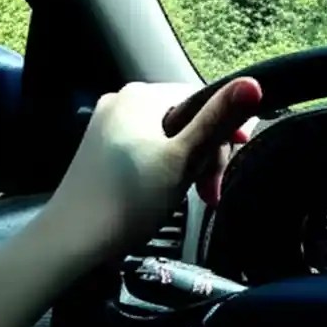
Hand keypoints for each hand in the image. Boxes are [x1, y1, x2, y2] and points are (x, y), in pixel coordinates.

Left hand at [45, 79, 261, 258]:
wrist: (72, 243)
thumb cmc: (129, 201)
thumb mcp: (183, 159)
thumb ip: (218, 120)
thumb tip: (254, 83)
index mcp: (141, 96)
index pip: (203, 98)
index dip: (225, 130)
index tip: (234, 160)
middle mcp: (123, 103)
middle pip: (188, 118)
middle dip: (207, 154)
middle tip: (209, 191)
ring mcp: (110, 126)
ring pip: (172, 137)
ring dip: (191, 166)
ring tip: (195, 195)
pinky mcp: (104, 150)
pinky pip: (151, 149)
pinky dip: (168, 169)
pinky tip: (170, 191)